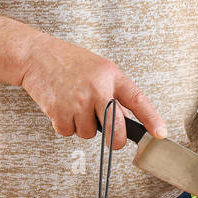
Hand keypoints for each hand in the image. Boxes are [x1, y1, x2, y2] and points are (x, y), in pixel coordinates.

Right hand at [17, 33, 166, 148]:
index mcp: (112, 76)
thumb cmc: (69, 61)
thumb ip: (113, 92)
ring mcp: (78, 101)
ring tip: (74, 106)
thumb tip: (124, 119)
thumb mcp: (99, 69)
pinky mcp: (58, 111)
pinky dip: (64, 125)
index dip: (151, 118)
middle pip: (114, 128)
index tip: (160, 133)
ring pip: (88, 133)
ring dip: (82, 127)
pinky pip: (68, 132)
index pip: (137, 100)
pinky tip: (61, 108)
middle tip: (114, 142)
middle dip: (116, 140)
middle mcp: (97, 89)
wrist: (37, 55)